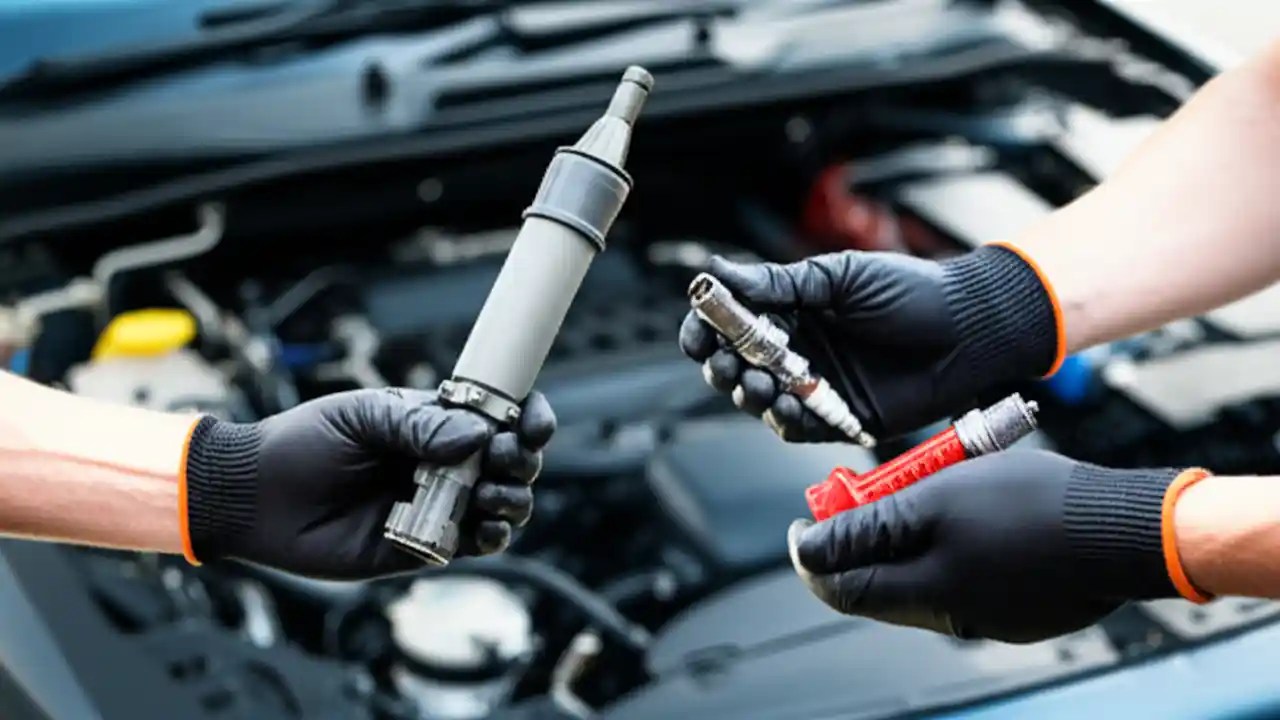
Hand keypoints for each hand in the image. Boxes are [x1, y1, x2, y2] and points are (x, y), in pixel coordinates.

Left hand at [182, 388, 554, 579]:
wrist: (256, 496)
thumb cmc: (303, 444)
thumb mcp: (363, 417)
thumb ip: (420, 425)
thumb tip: (479, 433)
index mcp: (435, 422)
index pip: (500, 415)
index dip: (528, 416)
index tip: (535, 422)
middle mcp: (444, 463)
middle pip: (512, 461)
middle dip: (522, 459)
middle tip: (502, 459)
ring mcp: (438, 505)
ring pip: (503, 504)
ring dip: (512, 498)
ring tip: (489, 494)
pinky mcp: (425, 546)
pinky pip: (475, 544)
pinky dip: (492, 537)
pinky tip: (483, 529)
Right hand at [678, 246, 1058, 440]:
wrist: (969, 330)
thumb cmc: (912, 293)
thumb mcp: (840, 277)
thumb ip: (778, 282)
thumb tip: (717, 271)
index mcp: (792, 310)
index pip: (732, 322)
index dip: (707, 329)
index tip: (698, 332)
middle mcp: (797, 349)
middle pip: (735, 363)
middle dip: (718, 365)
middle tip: (721, 362)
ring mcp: (816, 385)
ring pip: (759, 398)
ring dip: (747, 392)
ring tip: (756, 383)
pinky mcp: (838, 418)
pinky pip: (797, 425)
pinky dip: (784, 418)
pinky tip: (786, 405)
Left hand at [788, 451, 1188, 642]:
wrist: (1125, 529)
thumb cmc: (1029, 506)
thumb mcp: (936, 498)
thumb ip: (870, 526)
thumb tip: (813, 545)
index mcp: (924, 595)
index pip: (842, 589)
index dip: (813, 557)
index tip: (803, 524)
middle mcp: (950, 617)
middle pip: (878, 587)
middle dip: (858, 542)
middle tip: (856, 496)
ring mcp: (988, 617)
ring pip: (920, 583)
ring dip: (902, 543)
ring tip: (910, 493)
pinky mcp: (1019, 609)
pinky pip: (962, 582)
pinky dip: (945, 551)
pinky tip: (960, 514)